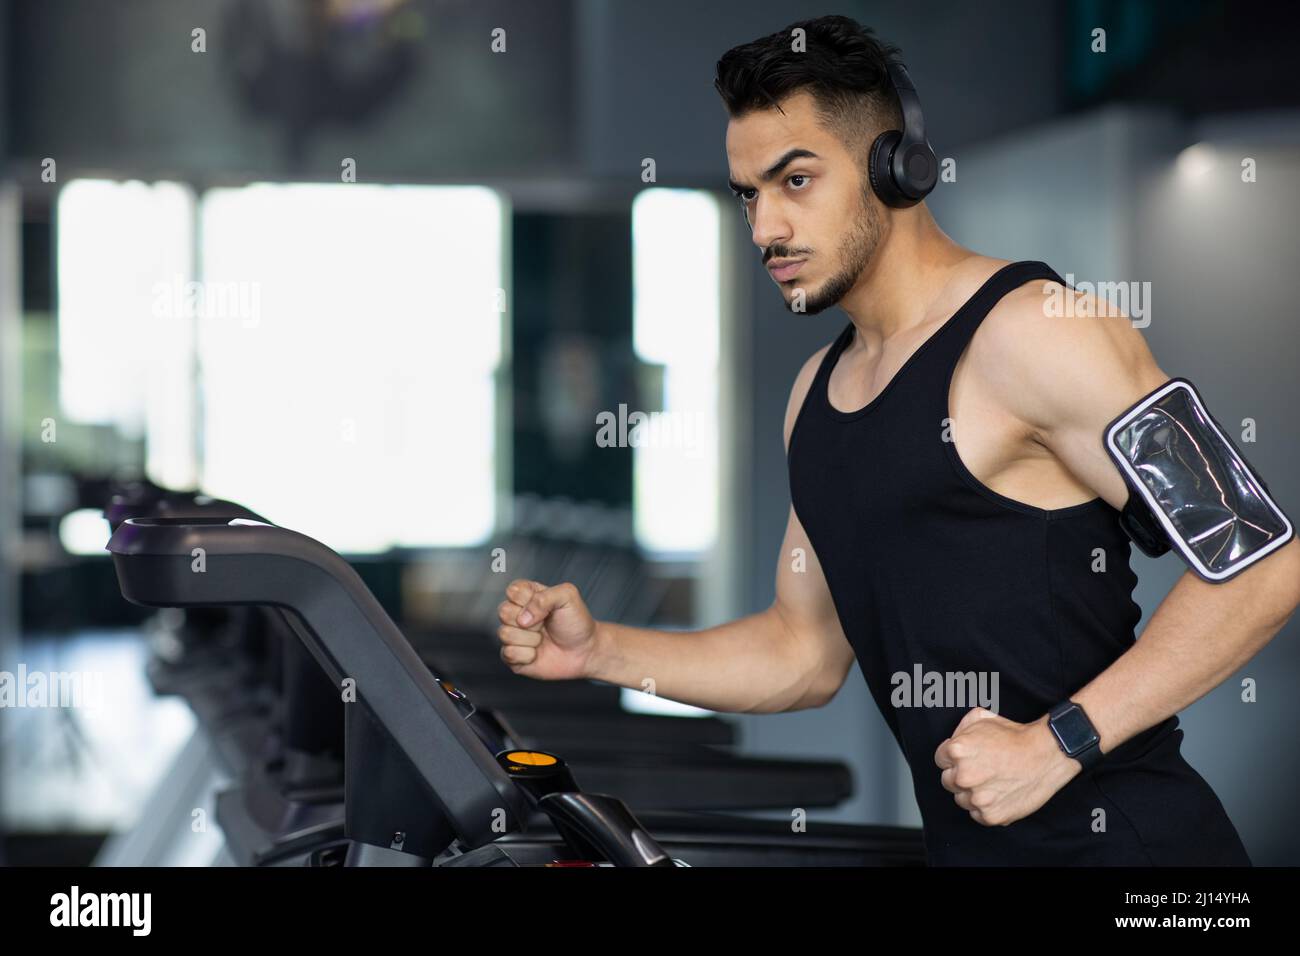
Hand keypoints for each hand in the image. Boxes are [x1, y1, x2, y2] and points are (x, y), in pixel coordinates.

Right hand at [496, 579, 599, 680]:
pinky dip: (527, 655)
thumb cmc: (576, 622)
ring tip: (543, 639)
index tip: (547, 606)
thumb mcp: (568, 597)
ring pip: (504, 633)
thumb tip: (523, 618)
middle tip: (545, 624)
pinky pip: (508, 654)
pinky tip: (537, 654)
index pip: (512, 591)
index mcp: (526, 595)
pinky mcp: (512, 656)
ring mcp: (513, 635)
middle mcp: (516, 614)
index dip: (529, 600)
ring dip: (530, 639)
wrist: (584, 651)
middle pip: (503, 611)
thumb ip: (544, 597)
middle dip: (531, 621)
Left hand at [934, 707, 1080, 826]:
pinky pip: (978, 814)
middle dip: (960, 775)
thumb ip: (960, 729)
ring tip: (992, 781)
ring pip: (961, 799)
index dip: (954, 757)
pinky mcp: (990, 816)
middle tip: (982, 769)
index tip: (968, 758)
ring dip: (972, 792)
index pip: (940, 759)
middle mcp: (963, 776)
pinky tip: (998, 793)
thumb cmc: (1015, 736)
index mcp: (957, 751)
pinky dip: (986, 807)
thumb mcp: (982, 718)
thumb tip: (951, 741)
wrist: (1046, 755)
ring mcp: (977, 798)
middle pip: (948, 780)